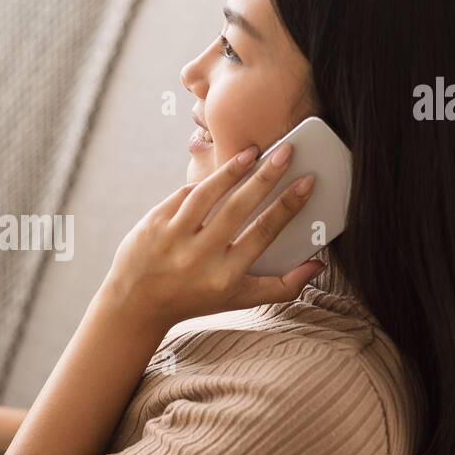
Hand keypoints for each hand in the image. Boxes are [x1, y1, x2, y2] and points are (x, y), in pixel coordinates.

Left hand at [100, 142, 324, 333]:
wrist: (136, 303)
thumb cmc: (195, 299)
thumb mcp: (240, 300)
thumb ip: (281, 287)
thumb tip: (317, 266)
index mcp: (224, 276)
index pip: (262, 233)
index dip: (287, 206)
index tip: (306, 181)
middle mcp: (198, 256)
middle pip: (238, 208)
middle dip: (266, 177)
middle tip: (286, 152)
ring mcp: (172, 237)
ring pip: (207, 194)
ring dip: (233, 170)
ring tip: (253, 152)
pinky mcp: (152, 223)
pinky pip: (183, 195)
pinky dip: (203, 183)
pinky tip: (222, 175)